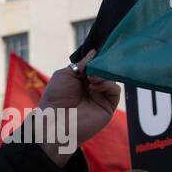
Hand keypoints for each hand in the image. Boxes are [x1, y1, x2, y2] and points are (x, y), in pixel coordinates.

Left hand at [35, 49, 120, 166]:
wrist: (56, 121)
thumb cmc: (55, 98)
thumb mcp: (65, 75)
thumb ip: (81, 64)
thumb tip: (95, 52)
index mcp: (80, 79)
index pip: (94, 65)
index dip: (96, 58)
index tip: (99, 50)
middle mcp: (92, 86)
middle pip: (105, 70)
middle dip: (101, 65)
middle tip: (96, 64)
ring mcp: (101, 96)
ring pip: (112, 78)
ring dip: (103, 74)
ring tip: (91, 78)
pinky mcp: (108, 106)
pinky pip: (115, 90)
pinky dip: (108, 84)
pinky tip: (95, 86)